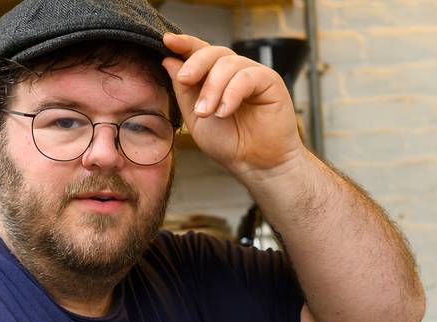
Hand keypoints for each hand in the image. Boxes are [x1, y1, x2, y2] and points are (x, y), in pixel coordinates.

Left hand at [162, 33, 305, 176]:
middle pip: (212, 51)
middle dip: (195, 64)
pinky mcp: (270, 81)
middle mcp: (234, 72)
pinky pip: (247, 76)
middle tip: (185, 80)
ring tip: (207, 113)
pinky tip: (225, 112)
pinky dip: (231, 93)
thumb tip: (169, 60)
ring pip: (227, 64)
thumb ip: (183, 90)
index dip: (184, 44)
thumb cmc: (230, 144)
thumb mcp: (195, 117)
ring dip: (212, 88)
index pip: (199, 52)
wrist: (256, 165)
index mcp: (215, 77)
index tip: (167, 41)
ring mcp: (253, 74)